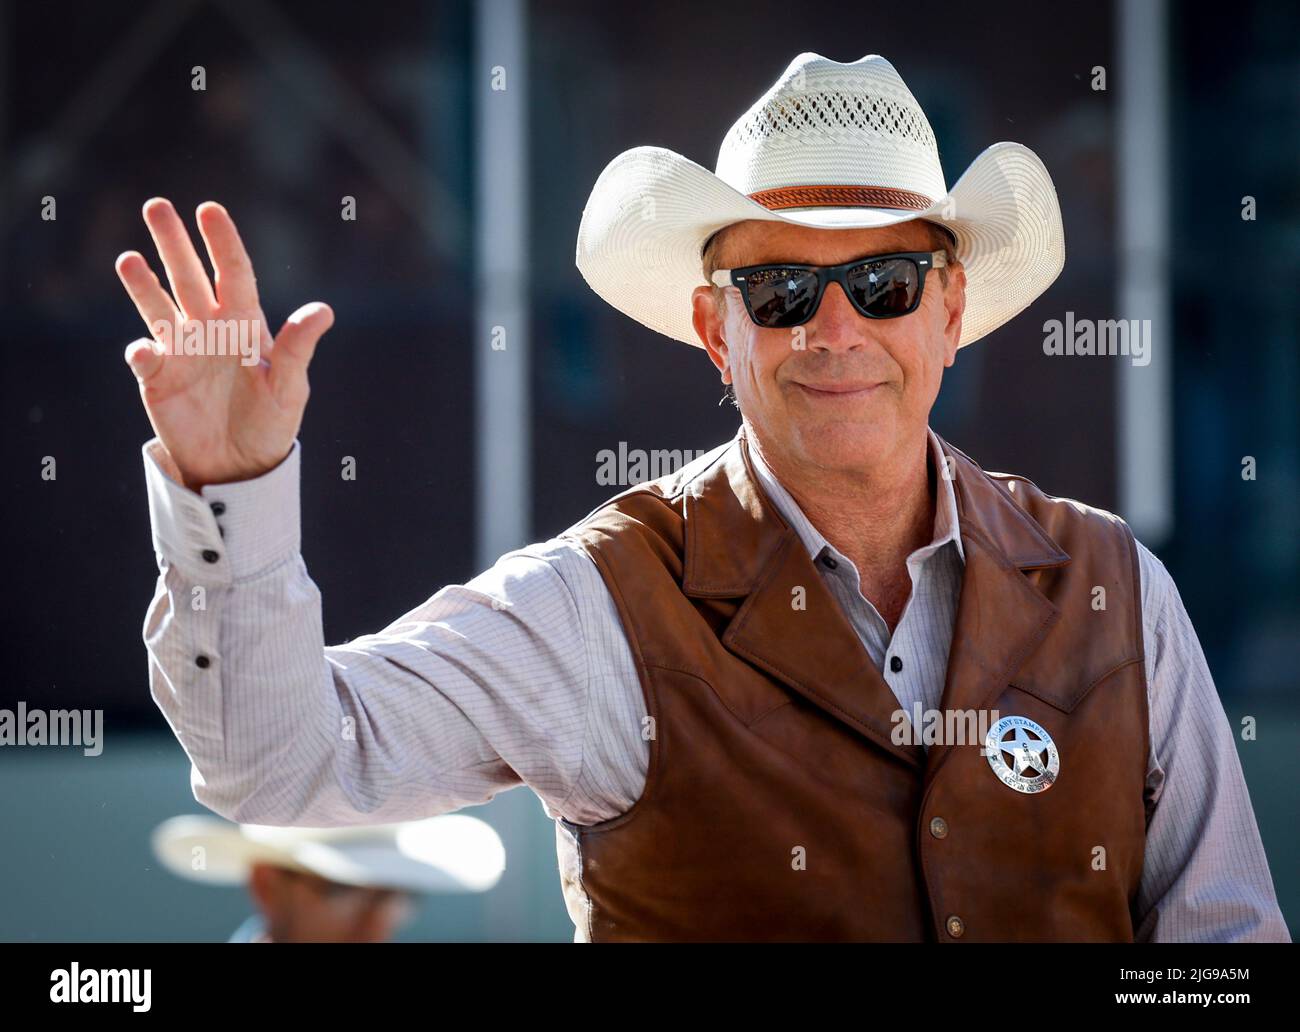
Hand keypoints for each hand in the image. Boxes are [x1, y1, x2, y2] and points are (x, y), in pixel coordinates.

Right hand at [116, 198, 333, 490]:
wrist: (240, 467)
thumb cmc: (271, 424)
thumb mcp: (289, 388)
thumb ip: (297, 347)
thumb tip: (323, 310)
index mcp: (245, 326)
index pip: (233, 274)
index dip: (222, 243)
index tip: (210, 211)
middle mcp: (210, 329)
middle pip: (189, 277)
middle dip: (174, 243)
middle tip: (157, 206)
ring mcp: (181, 351)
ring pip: (157, 305)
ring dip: (143, 284)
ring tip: (129, 259)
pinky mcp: (157, 377)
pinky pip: (143, 355)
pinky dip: (141, 351)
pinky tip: (145, 350)